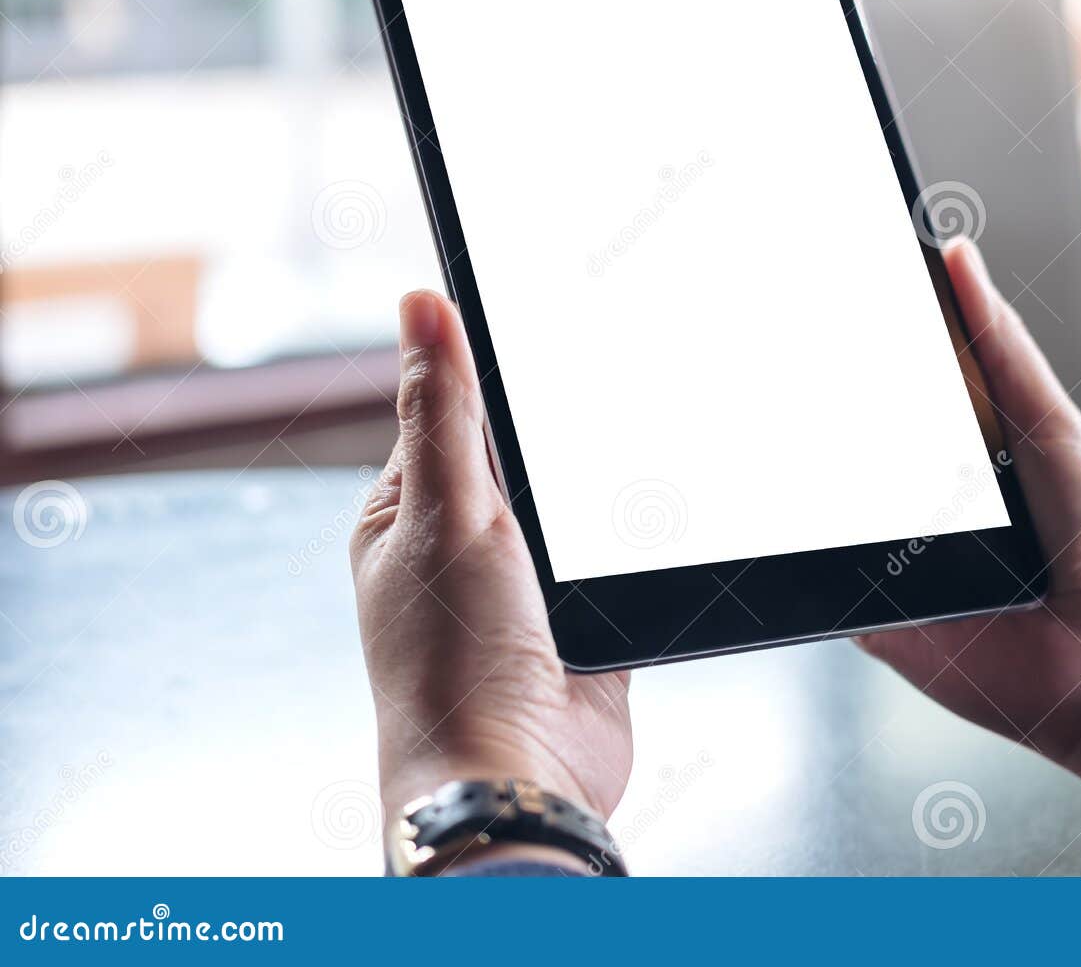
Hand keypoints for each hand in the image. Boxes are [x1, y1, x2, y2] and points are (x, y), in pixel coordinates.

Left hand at [349, 292, 631, 842]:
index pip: (450, 408)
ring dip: (609, 486)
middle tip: (623, 364)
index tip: (549, 304)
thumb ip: (439, 409)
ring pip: (581, 503)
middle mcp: (466, 543)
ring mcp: (530, 584)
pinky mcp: (588, 618)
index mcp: (408, 511)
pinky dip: (643, 538)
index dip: (492, 361)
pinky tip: (669, 510)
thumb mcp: (444, 512)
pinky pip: (622, 556)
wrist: (519, 780)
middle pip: (526, 452)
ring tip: (655, 428)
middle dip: (567, 425)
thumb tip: (418, 304)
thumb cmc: (451, 664)